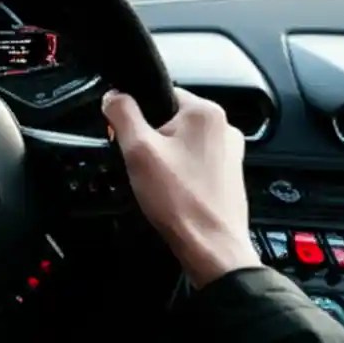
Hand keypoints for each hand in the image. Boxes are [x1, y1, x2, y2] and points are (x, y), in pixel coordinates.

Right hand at [101, 87, 258, 287]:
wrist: (212, 248)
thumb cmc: (180, 201)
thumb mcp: (138, 151)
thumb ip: (122, 115)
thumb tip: (113, 96)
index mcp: (206, 112)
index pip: (161, 94)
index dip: (138, 117)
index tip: (131, 141)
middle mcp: (224, 127)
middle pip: (171, 121)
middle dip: (152, 142)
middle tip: (144, 167)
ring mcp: (230, 153)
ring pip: (182, 145)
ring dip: (166, 160)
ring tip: (160, 185)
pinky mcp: (229, 176)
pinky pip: (195, 164)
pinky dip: (180, 175)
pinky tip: (174, 194)